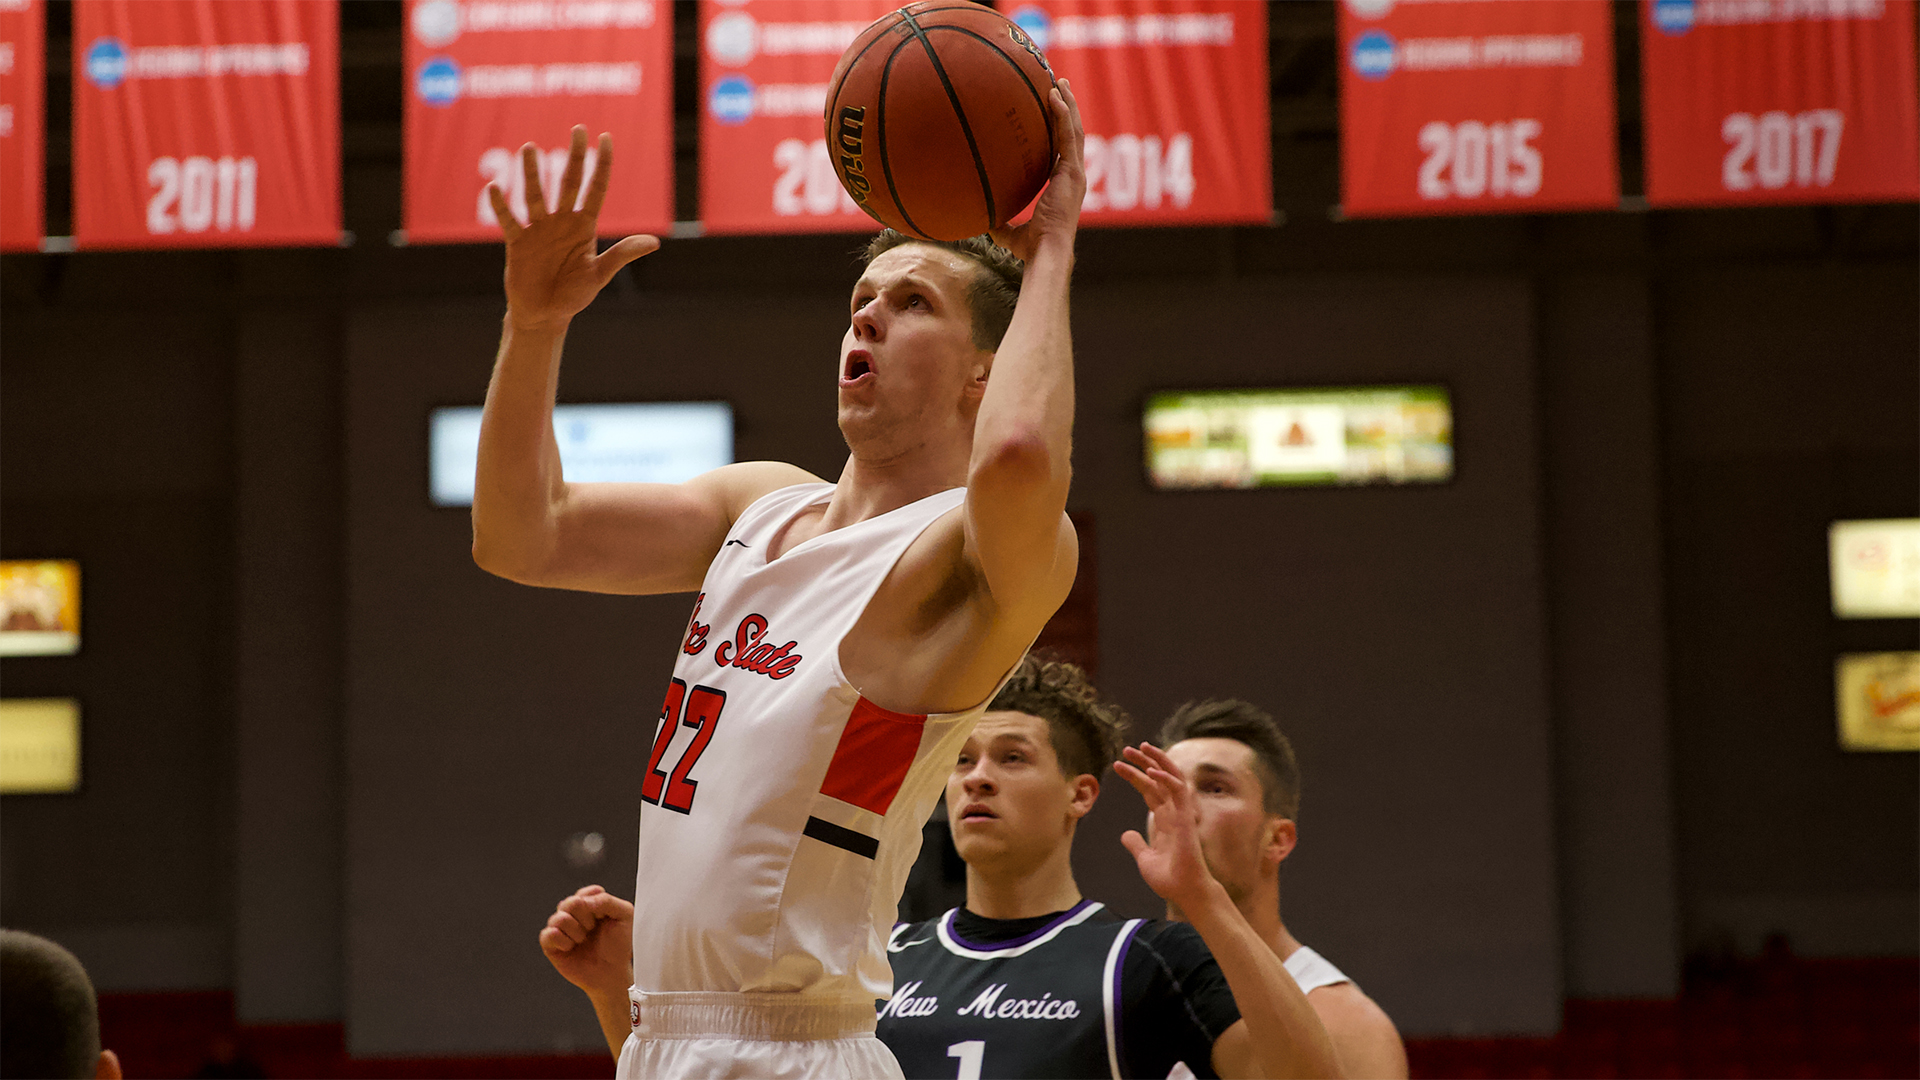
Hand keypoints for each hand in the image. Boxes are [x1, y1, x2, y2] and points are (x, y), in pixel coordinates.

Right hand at [490, 126, 659, 330]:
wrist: (544, 315)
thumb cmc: (574, 296)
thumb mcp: (599, 275)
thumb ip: (622, 255)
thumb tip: (654, 242)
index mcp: (584, 227)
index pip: (596, 189)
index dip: (602, 165)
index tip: (606, 138)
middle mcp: (562, 222)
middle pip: (568, 182)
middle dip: (574, 157)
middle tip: (578, 129)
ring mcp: (539, 229)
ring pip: (536, 195)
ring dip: (533, 173)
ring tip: (529, 147)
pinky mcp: (518, 242)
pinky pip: (510, 220)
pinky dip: (501, 206)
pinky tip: (496, 187)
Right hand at [538, 884, 633, 999]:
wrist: (611, 974)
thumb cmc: (619, 947)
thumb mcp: (624, 916)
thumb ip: (606, 900)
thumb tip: (583, 901)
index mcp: (591, 904)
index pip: (585, 893)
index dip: (595, 905)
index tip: (603, 917)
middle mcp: (574, 914)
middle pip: (570, 902)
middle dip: (586, 919)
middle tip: (592, 930)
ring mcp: (561, 928)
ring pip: (559, 918)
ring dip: (575, 932)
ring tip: (582, 941)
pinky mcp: (551, 944)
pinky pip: (548, 934)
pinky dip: (562, 941)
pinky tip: (571, 947)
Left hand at [989, 78, 1085, 262]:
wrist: (1045, 253)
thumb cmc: (1030, 248)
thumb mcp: (1008, 231)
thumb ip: (998, 221)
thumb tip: (975, 218)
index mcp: (1062, 185)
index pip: (1062, 151)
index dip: (1059, 130)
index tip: (1053, 112)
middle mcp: (1072, 176)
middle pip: (1072, 134)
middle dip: (1067, 109)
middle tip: (1060, 86)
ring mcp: (1075, 173)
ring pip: (1074, 130)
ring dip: (1068, 104)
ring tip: (1060, 83)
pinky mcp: (1072, 172)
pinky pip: (1068, 137)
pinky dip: (1063, 114)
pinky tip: (1055, 96)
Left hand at [1116, 742, 1222, 911]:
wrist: (1184, 892)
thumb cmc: (1170, 879)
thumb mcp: (1145, 859)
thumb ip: (1136, 844)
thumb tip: (1125, 835)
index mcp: (1164, 820)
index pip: (1150, 790)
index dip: (1135, 776)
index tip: (1117, 765)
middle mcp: (1173, 813)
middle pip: (1159, 779)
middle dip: (1145, 761)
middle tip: (1127, 749)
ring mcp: (1180, 814)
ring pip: (1172, 778)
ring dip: (1157, 761)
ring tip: (1140, 747)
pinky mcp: (1186, 818)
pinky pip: (1179, 791)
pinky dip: (1167, 778)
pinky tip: (1151, 771)